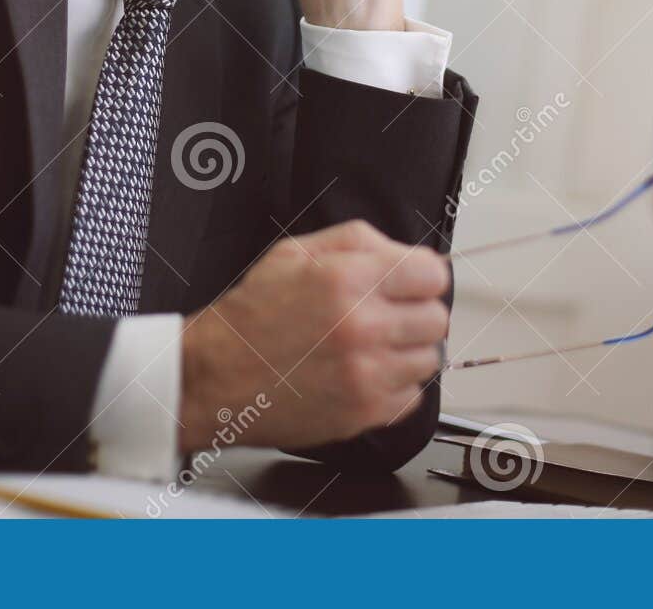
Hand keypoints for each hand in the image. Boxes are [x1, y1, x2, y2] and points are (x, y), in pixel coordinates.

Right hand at [178, 220, 449, 452]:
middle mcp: (364, 327)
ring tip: (371, 347)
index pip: (434, 275)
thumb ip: (359, 241)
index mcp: (349, 279)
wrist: (214, 376)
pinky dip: (396, 386)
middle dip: (415, 313)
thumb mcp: (296, 252)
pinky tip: (364, 374)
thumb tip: (407, 254)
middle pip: (437, 318)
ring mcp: (367, 375)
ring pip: (429, 359)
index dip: (420, 277)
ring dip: (407, 351)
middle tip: (385, 316)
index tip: (409, 284)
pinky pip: (413, 396)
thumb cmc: (252, 315)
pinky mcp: (364, 412)